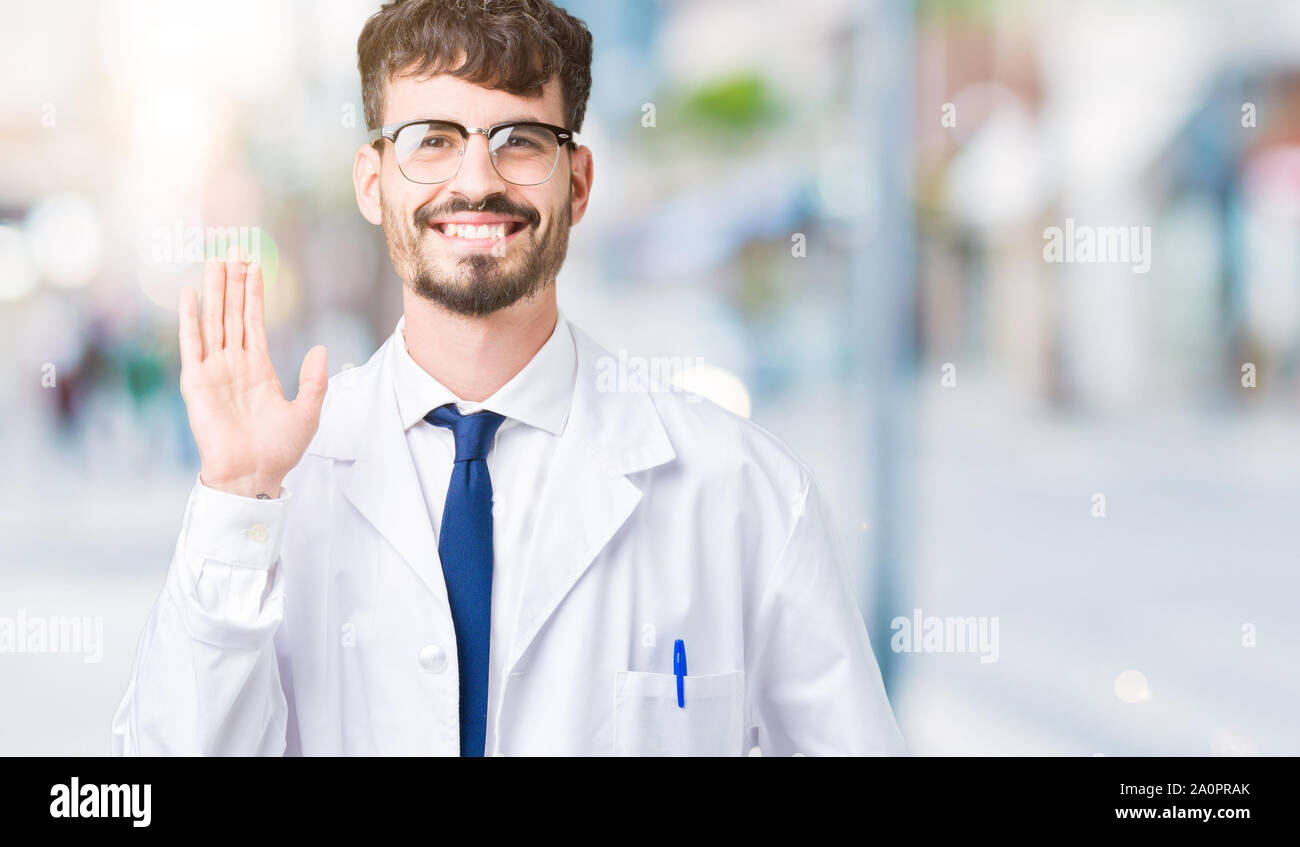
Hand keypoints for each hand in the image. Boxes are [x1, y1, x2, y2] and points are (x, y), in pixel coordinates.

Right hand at [179, 246, 326, 498]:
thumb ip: (313, 380)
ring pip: (214, 320)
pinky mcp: (197, 382)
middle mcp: (234, 364)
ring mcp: (214, 371)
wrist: (255, 474)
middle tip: (234, 249)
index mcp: (258, 368)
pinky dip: (190, 319)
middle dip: (234, 282)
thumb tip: (319, 349)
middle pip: (233, 313)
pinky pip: (192, 344)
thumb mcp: (308, 411)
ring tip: (215, 260)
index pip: (254, 322)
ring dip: (215, 290)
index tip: (254, 266)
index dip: (254, 294)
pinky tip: (190, 294)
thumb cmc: (280, 450)